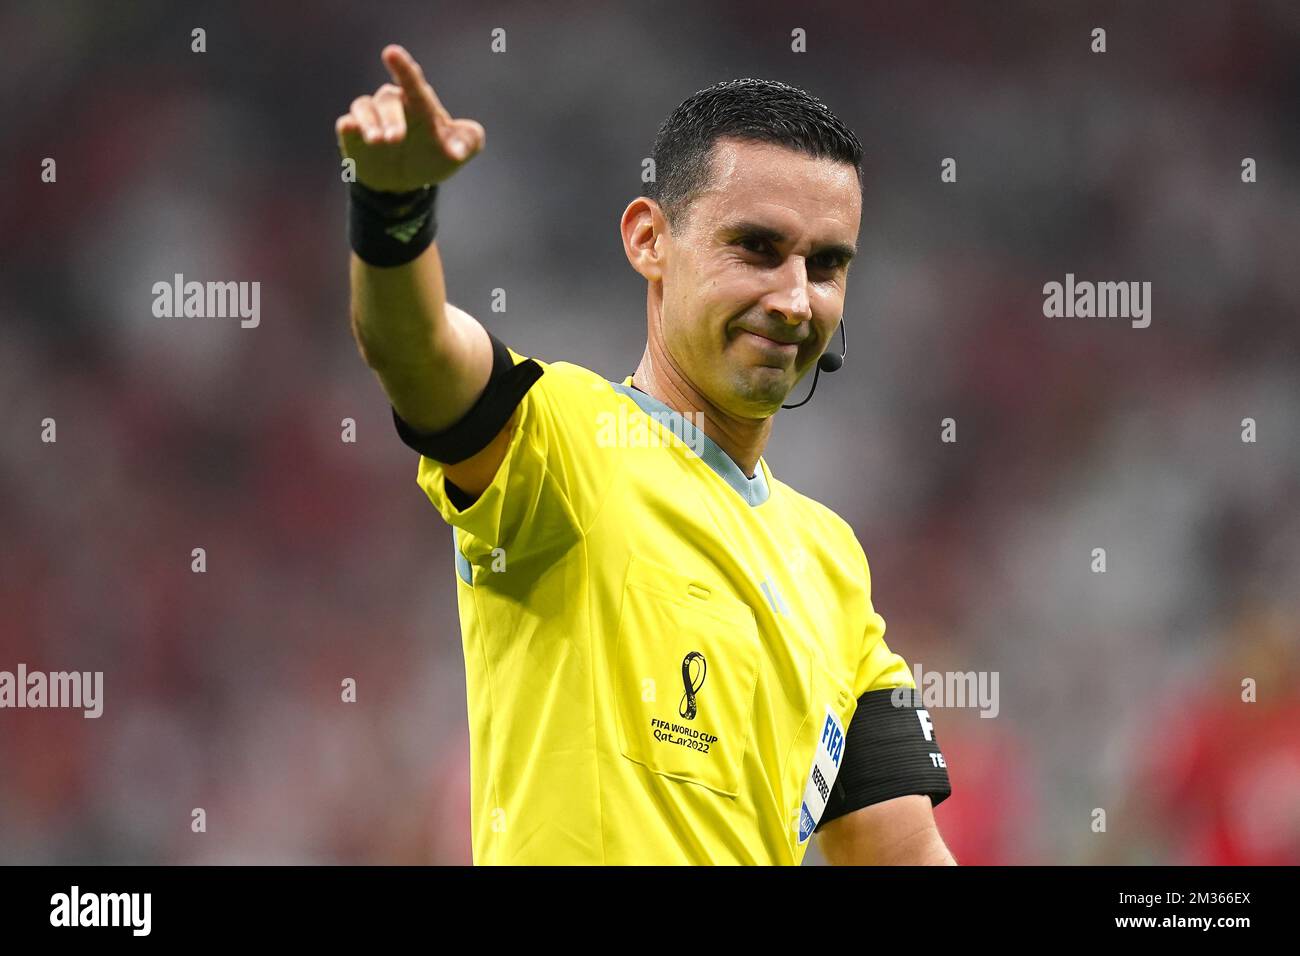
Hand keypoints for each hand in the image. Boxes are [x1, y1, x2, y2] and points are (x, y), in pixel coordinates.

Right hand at [335, 44, 484, 192]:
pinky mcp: (353, 133)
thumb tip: (458, 151)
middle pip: (389, 99)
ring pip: (364, 108)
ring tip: (378, 142)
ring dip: (370, 123)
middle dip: (392, 117)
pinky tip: (350, 128)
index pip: (413, 82)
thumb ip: (468, 143)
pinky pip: (347, 124)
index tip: (391, 52)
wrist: (407, 181)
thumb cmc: (434, 156)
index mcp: (420, 103)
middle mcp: (393, 104)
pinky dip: (349, 125)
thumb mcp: (458, 152)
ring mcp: (372, 118)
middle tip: (396, 139)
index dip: (403, 68)